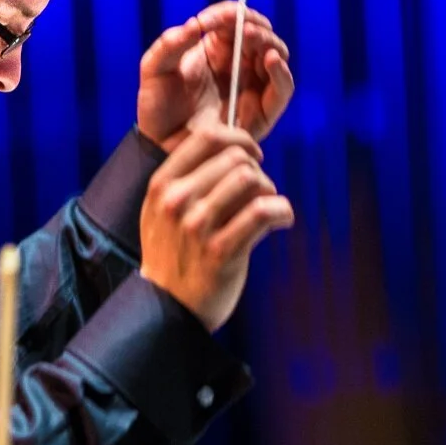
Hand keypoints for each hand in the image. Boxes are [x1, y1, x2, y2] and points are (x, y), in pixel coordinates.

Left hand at [135, 1, 294, 148]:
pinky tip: (270, 59)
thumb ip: (168, 44)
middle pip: (260, 32)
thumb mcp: (153, 70)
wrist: (160, 148)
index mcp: (215, 49)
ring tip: (250, 36)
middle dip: (252, 23)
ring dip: (268, 40)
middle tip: (238, 26)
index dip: (227, 13)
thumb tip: (194, 24)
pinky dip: (282, 72)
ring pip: (276, 54)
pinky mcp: (262, 113)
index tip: (207, 20)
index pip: (234, 19)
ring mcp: (253, 87)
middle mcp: (239, 65)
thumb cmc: (156, 110)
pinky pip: (282, 89)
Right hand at [138, 122, 295, 331]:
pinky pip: (263, 212)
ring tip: (268, 207)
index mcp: (162, 184)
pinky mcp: (221, 251)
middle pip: (236, 158)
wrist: (167, 308)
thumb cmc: (173, 254)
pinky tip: (284, 218)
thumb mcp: (162, 209)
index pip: (207, 136)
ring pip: (251, 180)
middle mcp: (177, 201)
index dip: (240, 139)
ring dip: (269, 190)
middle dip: (257, 170)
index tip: (253, 155)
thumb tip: (233, 144)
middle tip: (260, 192)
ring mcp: (197, 226)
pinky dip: (283, 210)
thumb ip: (187, 177)